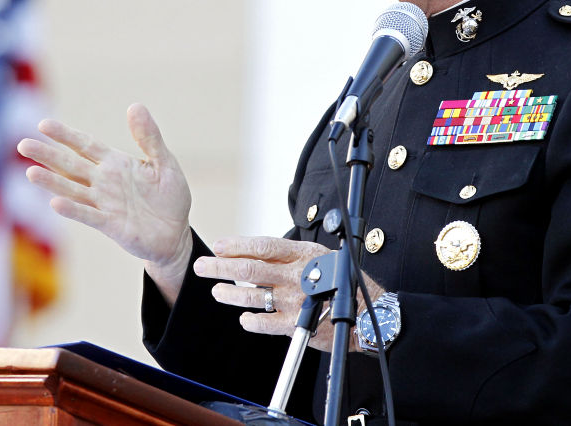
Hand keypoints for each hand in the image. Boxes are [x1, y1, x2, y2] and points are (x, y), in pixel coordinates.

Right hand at [17, 104, 192, 302]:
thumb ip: (149, 137)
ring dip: (52, 181)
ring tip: (30, 172)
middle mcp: (104, 182)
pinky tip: (55, 202)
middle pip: (71, 165)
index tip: (43, 125)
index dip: (66, 135)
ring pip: (73, 189)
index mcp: (116, 164)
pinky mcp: (111, 225)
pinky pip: (88, 215)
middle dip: (48, 155)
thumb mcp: (165, 162)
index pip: (85, 145)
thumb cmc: (170, 198)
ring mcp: (105, 204)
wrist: (177, 234)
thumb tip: (135, 106)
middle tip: (22, 144)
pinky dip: (73, 209)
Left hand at [193, 236, 384, 352]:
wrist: (367, 313)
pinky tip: (243, 318)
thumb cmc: (344, 283)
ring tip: (217, 291)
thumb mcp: (320, 258)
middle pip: (250, 268)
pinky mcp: (296, 325)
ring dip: (229, 293)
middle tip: (202, 266)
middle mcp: (296, 276)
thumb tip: (260, 254)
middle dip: (221, 266)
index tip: (220, 245)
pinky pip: (264, 323)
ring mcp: (294, 301)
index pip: (263, 246)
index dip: (237, 245)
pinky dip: (250, 320)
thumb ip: (292, 257)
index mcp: (302, 255)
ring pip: (252, 294)